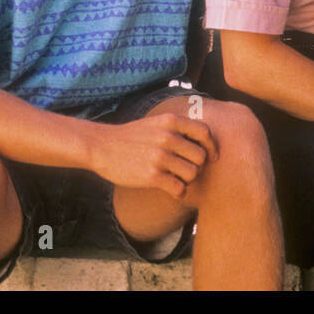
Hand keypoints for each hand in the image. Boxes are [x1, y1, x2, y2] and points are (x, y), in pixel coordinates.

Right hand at [88, 113, 218, 199]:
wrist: (102, 147)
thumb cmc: (133, 137)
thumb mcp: (157, 123)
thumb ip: (179, 129)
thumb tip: (207, 144)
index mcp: (171, 121)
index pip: (205, 132)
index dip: (212, 146)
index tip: (211, 157)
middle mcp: (168, 137)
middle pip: (201, 156)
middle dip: (197, 166)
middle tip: (185, 170)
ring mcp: (160, 156)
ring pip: (193, 173)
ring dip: (187, 180)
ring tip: (176, 179)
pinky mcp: (152, 175)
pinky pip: (179, 188)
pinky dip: (179, 192)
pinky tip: (172, 190)